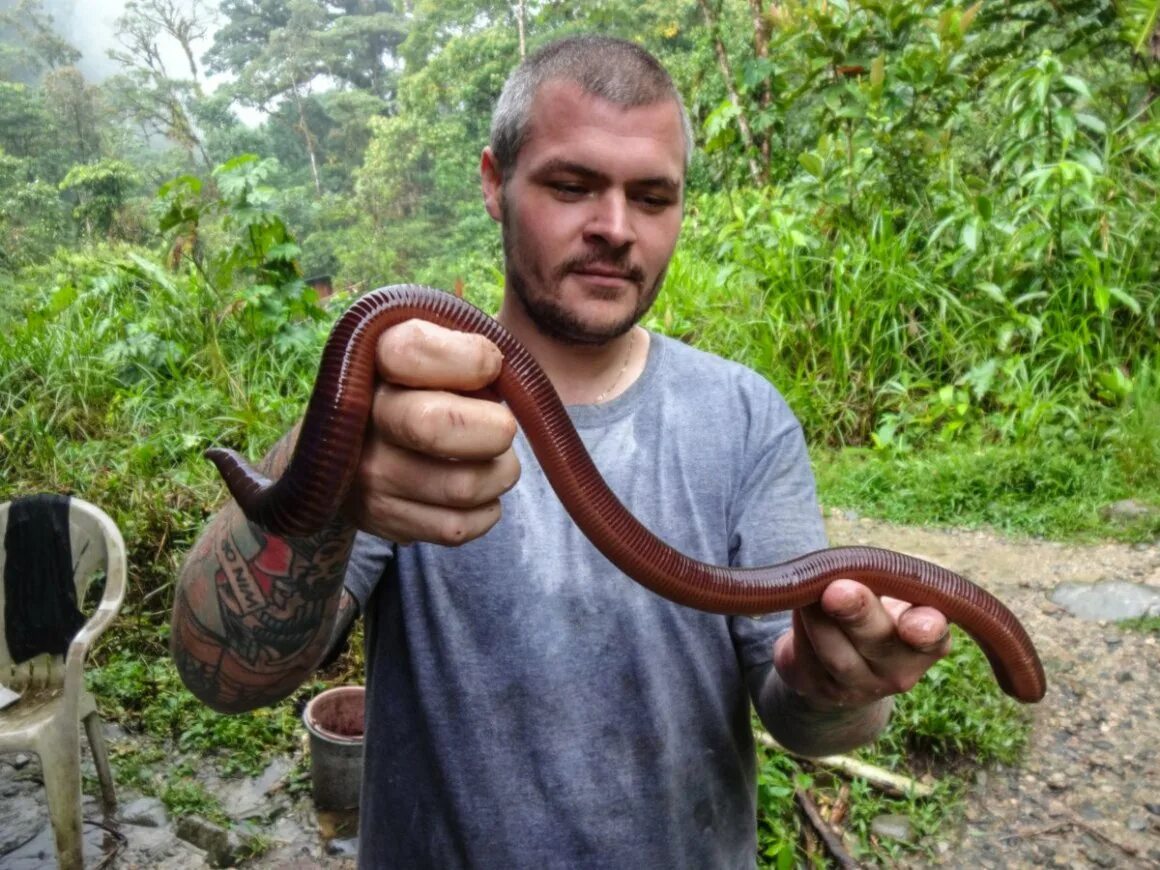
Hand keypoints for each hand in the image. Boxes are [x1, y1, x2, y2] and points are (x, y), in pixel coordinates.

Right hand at [344, 319, 520, 545]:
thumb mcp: (433, 349)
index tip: (489, 367)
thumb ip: (464, 349)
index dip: (469, 358)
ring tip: (493, 459)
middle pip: (435, 427)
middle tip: (502, 428)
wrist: (355, 442)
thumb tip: (498, 371)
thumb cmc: (418, 385)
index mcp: (374, 360)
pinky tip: (477, 490)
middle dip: (494, 429)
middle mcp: (360, 416)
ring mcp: (367, 473)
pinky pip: (457, 527)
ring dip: (499, 474)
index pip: (413, 350)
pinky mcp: (382, 519)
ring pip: (462, 486)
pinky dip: (485, 511)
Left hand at [772, 579, 950, 709]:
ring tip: (807, 588)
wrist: (838, 660)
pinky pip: (804, 655)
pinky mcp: (817, 688)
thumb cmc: (872, 610)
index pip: (933, 637)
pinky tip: (795, 602)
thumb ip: (885, 575)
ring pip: (835, 654)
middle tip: (837, 592)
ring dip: (817, 618)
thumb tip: (854, 564)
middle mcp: (897, 671)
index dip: (926, 630)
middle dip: (857, 614)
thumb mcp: (890, 590)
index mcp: (926, 640)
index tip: (914, 626)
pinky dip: (798, 625)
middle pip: (877, 643)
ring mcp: (857, 686)